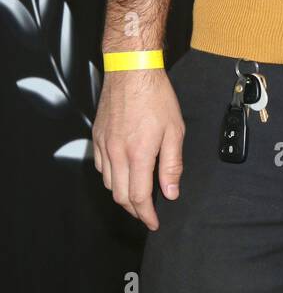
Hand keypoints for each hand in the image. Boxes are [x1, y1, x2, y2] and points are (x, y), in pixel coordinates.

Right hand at [92, 66, 184, 230]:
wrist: (131, 70)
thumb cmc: (155, 96)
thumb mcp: (174, 130)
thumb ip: (172, 164)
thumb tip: (171, 192)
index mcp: (138, 153)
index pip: (139, 197)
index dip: (147, 215)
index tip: (154, 222)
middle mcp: (117, 153)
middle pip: (120, 196)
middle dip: (134, 210)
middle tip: (147, 213)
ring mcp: (104, 145)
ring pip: (108, 184)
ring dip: (122, 195)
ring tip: (137, 196)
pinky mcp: (97, 137)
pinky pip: (102, 167)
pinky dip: (112, 177)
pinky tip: (123, 173)